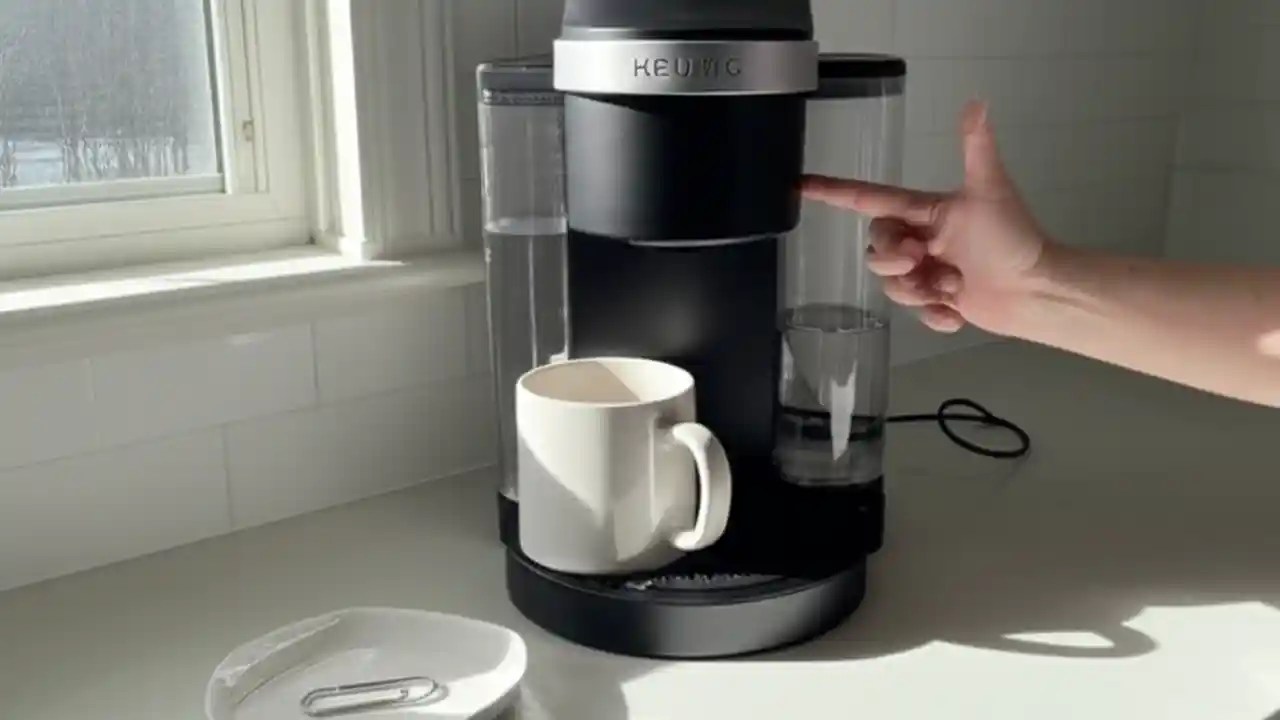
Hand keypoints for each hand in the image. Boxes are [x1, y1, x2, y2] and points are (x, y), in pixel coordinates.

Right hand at [802, 102, 1052, 336]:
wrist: (1037, 291)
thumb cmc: (1013, 238)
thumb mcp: (990, 190)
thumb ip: (976, 148)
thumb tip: (977, 102)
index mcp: (925, 212)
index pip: (869, 198)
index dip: (835, 191)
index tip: (801, 185)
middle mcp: (921, 240)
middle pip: (875, 248)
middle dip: (893, 259)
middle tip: (924, 262)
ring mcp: (928, 273)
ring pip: (889, 283)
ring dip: (916, 290)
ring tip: (950, 288)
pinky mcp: (938, 302)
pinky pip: (913, 312)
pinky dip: (933, 315)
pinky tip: (956, 311)